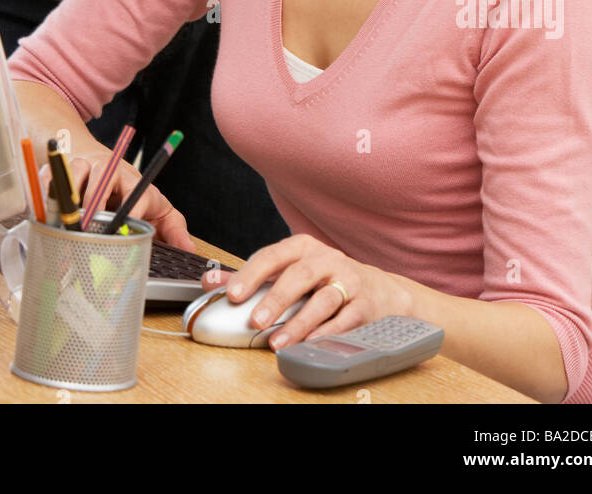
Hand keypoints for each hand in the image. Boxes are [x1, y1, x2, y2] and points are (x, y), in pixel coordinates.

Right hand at [39, 155, 194, 251]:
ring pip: (76, 175)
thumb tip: (190, 249)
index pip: (136, 194)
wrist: (102, 159)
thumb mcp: (157, 207)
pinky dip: (46, 193)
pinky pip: (51, 176)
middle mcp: (109, 169)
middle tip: (88, 233)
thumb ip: (173, 227)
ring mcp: (84, 164)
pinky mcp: (63, 165)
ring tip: (66, 227)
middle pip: (103, 180)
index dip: (131, 214)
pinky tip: (46, 214)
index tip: (124, 233)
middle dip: (94, 208)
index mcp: (134, 181)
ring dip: (69, 202)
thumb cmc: (130, 190)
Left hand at [201, 235, 413, 348]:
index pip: (273, 255)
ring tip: (277, 342)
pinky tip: (310, 344)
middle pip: (300, 275)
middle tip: (255, 320)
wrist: (381, 290)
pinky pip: (345, 320)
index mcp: (303, 247)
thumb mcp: (291, 270)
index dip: (252, 274)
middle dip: (276, 298)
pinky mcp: (365, 305)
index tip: (234, 294)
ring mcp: (348, 281)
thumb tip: (210, 280)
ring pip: (323, 300)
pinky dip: (327, 333)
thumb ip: (252, 277)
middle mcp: (327, 260)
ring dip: (299, 323)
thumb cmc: (326, 279)